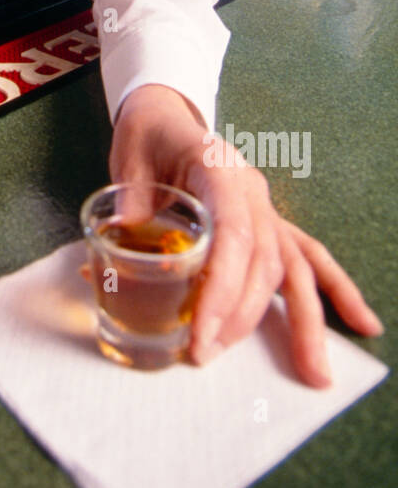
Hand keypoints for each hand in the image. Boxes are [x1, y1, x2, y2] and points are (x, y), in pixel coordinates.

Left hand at [108, 84, 383, 386]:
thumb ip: (131, 197)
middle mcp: (253, 191)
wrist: (165, 114)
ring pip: (294, 266)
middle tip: (207, 355)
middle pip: (264, 260)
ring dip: (302, 322)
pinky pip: (307, 257)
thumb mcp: (129, 157)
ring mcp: (265, 207)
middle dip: (242, 316)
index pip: (234, 235)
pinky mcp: (268, 223)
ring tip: (313, 373)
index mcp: (221, 170)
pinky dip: (335, 290)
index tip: (203, 331)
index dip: (223, 288)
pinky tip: (361, 323)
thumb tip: (126, 236)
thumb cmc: (147, 135)